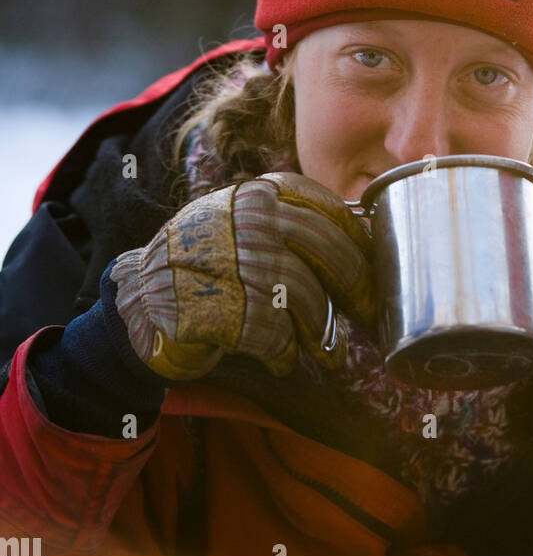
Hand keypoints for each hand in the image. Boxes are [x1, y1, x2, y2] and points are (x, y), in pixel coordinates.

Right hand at [109, 172, 376, 381]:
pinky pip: (277, 337)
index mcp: (257, 195)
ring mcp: (237, 262)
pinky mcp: (224, 307)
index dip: (357, 239)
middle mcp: (251, 221)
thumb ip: (288, 226)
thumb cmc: (202, 265)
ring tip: (328, 352)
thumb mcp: (240, 225)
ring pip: (308, 299)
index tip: (372, 262)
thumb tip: (360, 246)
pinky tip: (279, 360)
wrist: (137, 301)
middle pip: (330, 252)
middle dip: (357, 287)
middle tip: (368, 311)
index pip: (327, 208)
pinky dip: (283, 354)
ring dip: (322, 332)